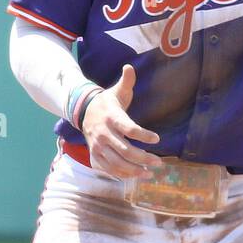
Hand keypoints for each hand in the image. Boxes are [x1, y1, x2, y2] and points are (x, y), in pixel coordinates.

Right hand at [81, 64, 161, 178]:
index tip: (157, 139)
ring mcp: (98, 146)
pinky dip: (122, 174)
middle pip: (125, 150)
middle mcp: (103, 134)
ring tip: (150, 172)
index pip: (129, 128)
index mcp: (112, 117)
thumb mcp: (116, 91)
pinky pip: (109, 169)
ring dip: (134, 170)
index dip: (143, 135)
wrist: (84, 112)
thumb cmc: (107, 102)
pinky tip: (136, 175)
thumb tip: (129, 67)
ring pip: (117, 163)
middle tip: (159, 162)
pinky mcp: (95, 155)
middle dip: (143, 158)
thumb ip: (126, 81)